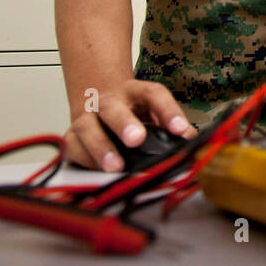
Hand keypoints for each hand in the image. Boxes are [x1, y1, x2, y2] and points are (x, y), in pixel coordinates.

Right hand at [64, 78, 198, 170]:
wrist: (96, 100)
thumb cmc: (131, 112)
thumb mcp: (153, 112)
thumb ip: (173, 126)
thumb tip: (193, 143)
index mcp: (134, 93)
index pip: (153, 94)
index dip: (168, 110)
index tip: (180, 130)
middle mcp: (107, 102)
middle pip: (113, 108)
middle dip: (124, 123)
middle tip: (137, 139)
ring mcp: (86, 117)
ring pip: (88, 127)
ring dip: (101, 147)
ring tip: (115, 166)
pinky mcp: (72, 136)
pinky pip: (73, 147)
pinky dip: (85, 160)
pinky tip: (97, 171)